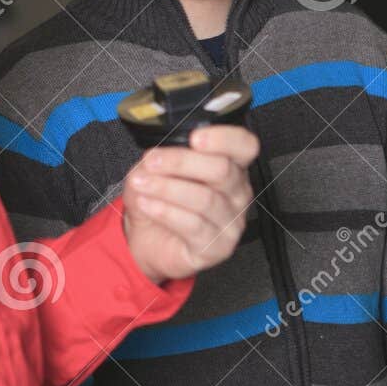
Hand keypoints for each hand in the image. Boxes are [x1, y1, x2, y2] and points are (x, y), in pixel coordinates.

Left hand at [122, 125, 258, 284]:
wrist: (146, 238)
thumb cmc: (158, 200)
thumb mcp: (156, 169)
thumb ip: (164, 156)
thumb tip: (161, 153)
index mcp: (231, 166)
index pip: (245, 146)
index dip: (224, 139)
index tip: (194, 138)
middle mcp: (237, 193)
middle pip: (222, 170)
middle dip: (181, 162)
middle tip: (151, 161)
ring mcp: (231, 222)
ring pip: (205, 199)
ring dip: (166, 188)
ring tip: (141, 184)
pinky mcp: (218, 247)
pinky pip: (194, 226)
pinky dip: (165, 212)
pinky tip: (148, 204)